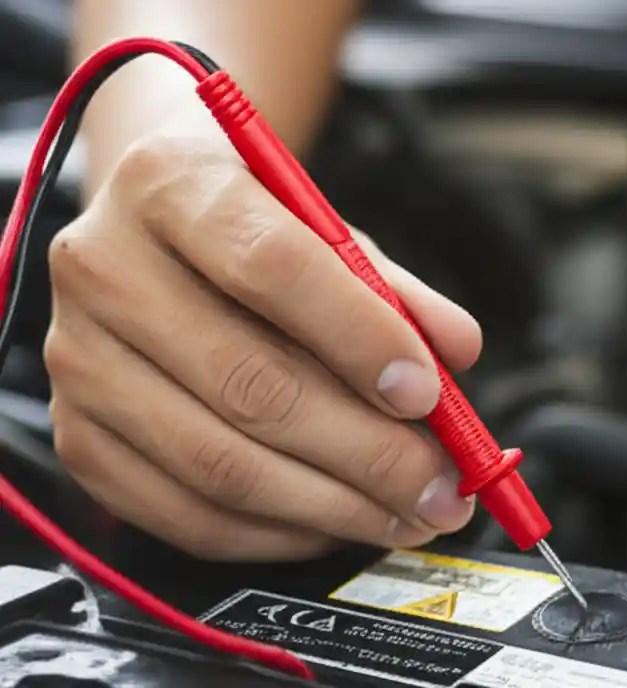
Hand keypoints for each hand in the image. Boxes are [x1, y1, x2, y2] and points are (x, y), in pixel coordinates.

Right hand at [45, 131, 481, 560]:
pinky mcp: (77, 436)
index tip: (428, 394)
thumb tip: (459, 351)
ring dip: (334, 506)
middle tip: (441, 488)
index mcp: (171, 185)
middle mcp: (103, 269)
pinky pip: (183, 514)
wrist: (152, 229)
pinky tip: (336, 525)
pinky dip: (275, 534)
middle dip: (367, 453)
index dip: (359, 338)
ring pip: (218, 464)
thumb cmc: (253, 229)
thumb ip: (397, 291)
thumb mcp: (328, 231)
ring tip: (409, 514)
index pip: (270, 265)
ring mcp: (76, 360)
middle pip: (247, 384)